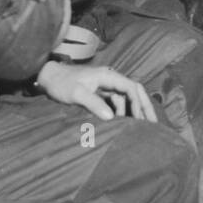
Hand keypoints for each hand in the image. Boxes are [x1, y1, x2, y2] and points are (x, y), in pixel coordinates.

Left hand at [35, 60, 157, 122]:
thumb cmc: (61, 83)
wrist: (49, 78)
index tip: (139, 119)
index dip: (138, 103)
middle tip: (154, 123)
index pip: (130, 88)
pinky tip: (122, 122)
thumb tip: (111, 117)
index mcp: (108, 76)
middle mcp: (110, 79)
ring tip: (139, 126)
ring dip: (134, 110)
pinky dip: (122, 111)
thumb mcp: (76, 94)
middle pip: (134, 91)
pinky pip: (117, 101)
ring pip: (126, 97)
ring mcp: (106, 85)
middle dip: (145, 106)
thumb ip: (93, 104)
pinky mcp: (101, 92)